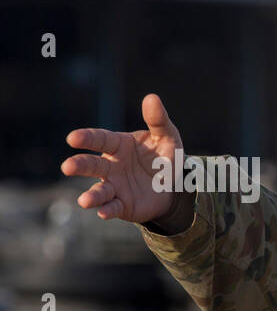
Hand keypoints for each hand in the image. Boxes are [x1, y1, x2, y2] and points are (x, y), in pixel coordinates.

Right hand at [62, 94, 184, 222]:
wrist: (174, 187)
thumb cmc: (164, 157)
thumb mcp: (167, 137)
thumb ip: (158, 120)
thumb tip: (152, 98)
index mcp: (117, 145)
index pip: (99, 139)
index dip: (86, 138)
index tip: (73, 138)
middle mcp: (110, 165)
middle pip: (91, 165)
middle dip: (79, 165)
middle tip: (67, 167)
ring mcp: (114, 186)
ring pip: (99, 190)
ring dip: (91, 196)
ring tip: (84, 201)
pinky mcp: (122, 205)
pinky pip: (113, 207)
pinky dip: (107, 210)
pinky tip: (103, 212)